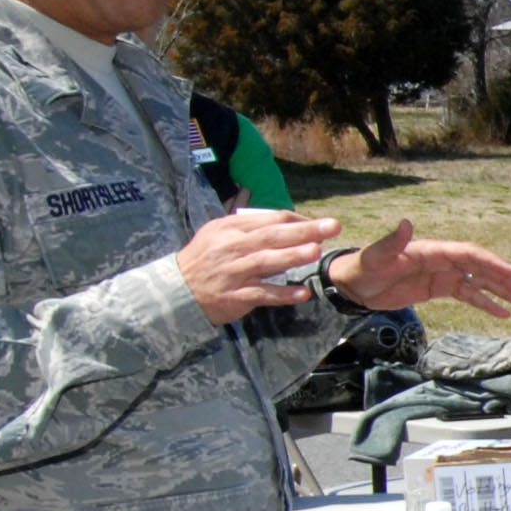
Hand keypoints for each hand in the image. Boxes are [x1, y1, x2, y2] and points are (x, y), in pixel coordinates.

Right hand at [177, 207, 341, 322]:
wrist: (178, 290)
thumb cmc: (206, 258)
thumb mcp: (219, 232)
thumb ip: (250, 222)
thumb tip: (283, 215)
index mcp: (231, 228)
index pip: (270, 219)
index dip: (298, 220)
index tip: (321, 224)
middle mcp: (232, 247)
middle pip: (271, 236)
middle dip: (303, 231)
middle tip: (332, 227)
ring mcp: (233, 272)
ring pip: (266, 262)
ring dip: (292, 256)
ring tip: (316, 252)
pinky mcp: (235, 296)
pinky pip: (261, 294)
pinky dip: (282, 294)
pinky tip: (302, 293)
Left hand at [325, 220, 510, 318]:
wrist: (351, 285)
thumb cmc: (360, 269)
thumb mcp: (374, 258)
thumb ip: (391, 242)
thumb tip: (406, 223)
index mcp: (431, 250)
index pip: (467, 254)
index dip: (490, 263)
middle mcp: (442, 260)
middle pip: (480, 268)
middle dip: (505, 281)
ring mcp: (442, 275)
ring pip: (479, 282)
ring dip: (503, 293)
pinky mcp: (439, 289)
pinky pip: (469, 295)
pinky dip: (487, 304)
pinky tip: (504, 314)